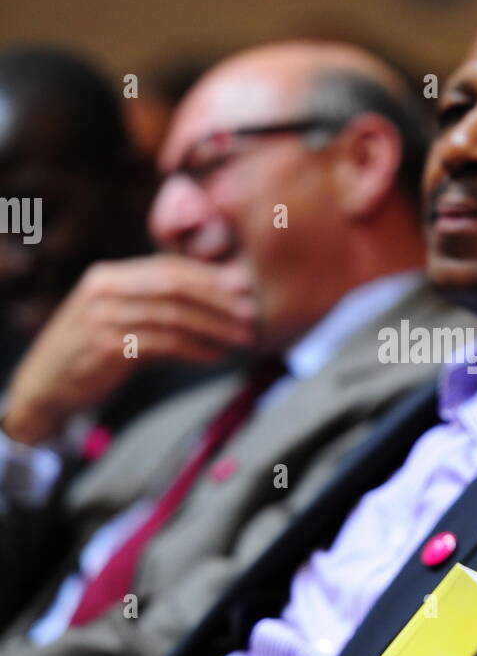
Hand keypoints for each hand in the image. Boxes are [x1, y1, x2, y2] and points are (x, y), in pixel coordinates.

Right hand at [3, 254, 257, 443]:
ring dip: (215, 328)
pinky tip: (215, 356)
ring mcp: (103, 319)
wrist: (45, 388)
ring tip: (242, 339)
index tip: (245, 289)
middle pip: (174, 286)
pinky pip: (164, 344)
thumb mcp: (117, 316)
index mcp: (108, 276)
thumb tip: (218, 294)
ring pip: (174, 316)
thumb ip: (154, 302)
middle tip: (251, 314)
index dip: (210, 278)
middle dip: (219, 299)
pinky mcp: (107, 348)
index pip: (168, 267)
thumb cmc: (91, 352)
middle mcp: (104, 290)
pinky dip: (196, 350)